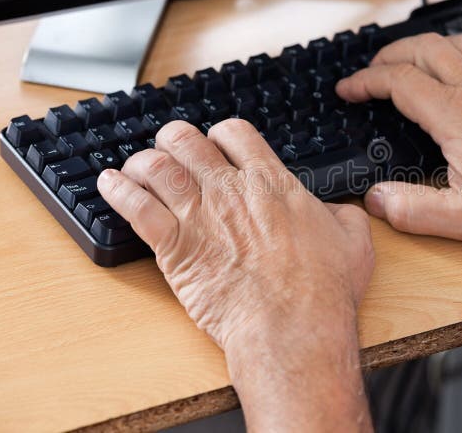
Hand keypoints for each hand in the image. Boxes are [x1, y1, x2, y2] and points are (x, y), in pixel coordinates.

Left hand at [97, 119, 373, 431]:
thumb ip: (342, 215)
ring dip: (142, 162)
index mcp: (271, 183)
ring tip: (136, 167)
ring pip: (155, 167)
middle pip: (186, 140)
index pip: (234, 134)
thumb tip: (339, 210)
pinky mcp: (175, 248)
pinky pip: (136, 208)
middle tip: (171, 151)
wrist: (292, 327)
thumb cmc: (322, 290)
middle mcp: (230, 190)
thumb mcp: (352, 240)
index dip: (220, 133)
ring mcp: (199, 215)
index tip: (216, 144)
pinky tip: (109, 185)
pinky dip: (117, 191)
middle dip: (174, 140)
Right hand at [336, 28, 461, 250]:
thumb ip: (415, 210)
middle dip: (390, 55)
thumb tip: (375, 200)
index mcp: (457, 118)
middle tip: (372, 71)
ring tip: (411, 56)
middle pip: (424, 50)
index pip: (399, 83)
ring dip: (429, 44)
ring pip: (460, 42)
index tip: (349, 89)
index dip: (366, 82)